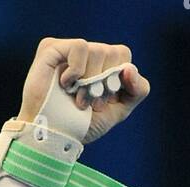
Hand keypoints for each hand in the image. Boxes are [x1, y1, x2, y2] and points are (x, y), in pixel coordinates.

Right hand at [18, 38, 149, 144]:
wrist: (55, 137)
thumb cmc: (82, 125)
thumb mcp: (118, 111)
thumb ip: (136, 91)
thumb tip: (130, 68)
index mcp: (101, 66)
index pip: (123, 55)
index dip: (120, 80)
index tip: (104, 101)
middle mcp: (86, 54)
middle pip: (115, 52)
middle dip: (107, 84)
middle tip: (90, 103)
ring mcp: (68, 49)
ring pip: (99, 50)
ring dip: (91, 82)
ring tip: (78, 99)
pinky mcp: (52, 47)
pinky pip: (80, 46)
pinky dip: (77, 70)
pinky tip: (65, 84)